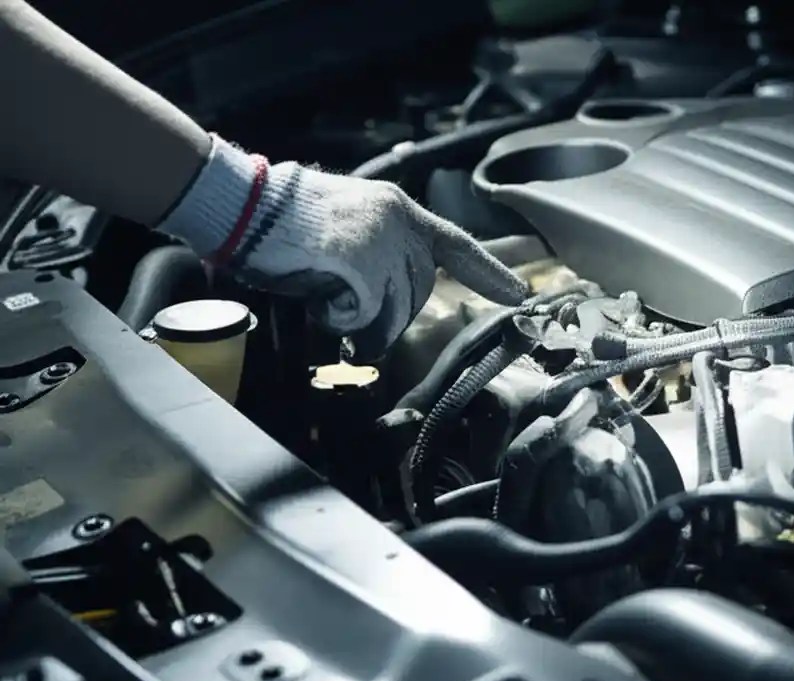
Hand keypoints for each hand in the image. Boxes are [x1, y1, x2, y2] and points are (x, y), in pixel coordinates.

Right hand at [157, 137, 527, 360]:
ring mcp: (382, 242)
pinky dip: (341, 319)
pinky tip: (321, 303)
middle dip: (392, 318)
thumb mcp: (345, 229)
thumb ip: (376, 257)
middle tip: (358, 330)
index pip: (456, 244)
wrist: (241, 203)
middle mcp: (398, 223)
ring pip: (395, 310)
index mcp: (398, 210)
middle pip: (418, 292)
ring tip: (336, 319)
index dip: (489, 272)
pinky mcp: (361, 264)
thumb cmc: (280, 222)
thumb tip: (384, 303)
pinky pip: (363, 314)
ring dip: (366, 326)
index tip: (518, 294)